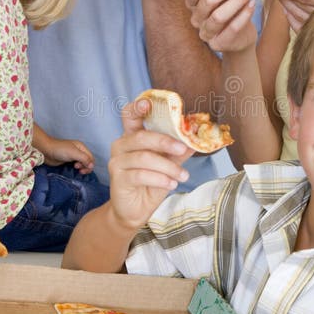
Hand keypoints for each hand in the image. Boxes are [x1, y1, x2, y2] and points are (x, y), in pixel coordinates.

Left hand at [39, 138, 94, 173]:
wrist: (46, 151)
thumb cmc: (60, 150)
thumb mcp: (74, 153)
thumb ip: (84, 159)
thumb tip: (92, 166)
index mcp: (81, 147)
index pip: (91, 157)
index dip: (89, 164)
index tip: (82, 169)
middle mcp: (79, 151)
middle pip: (87, 161)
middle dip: (85, 166)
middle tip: (78, 169)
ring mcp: (73, 156)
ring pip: (82, 164)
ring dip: (81, 168)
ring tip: (74, 167)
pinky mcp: (68, 161)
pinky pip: (76, 166)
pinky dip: (76, 168)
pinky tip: (72, 169)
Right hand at [107, 99, 192, 230]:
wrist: (136, 211)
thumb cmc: (151, 183)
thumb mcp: (169, 164)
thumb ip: (179, 150)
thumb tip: (197, 137)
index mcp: (133, 137)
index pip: (130, 116)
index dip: (137, 107)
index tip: (148, 103)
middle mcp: (121, 145)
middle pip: (141, 136)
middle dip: (165, 141)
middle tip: (184, 149)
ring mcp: (117, 162)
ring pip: (144, 158)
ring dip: (167, 166)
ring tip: (183, 175)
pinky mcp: (118, 179)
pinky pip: (140, 174)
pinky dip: (159, 178)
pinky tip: (170, 184)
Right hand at [186, 0, 256, 52]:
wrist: (240, 35)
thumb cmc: (233, 6)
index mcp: (193, 0)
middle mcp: (195, 17)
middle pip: (208, 0)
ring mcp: (205, 32)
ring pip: (219, 16)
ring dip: (237, 1)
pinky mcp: (218, 44)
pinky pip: (231, 29)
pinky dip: (243, 16)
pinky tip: (253, 5)